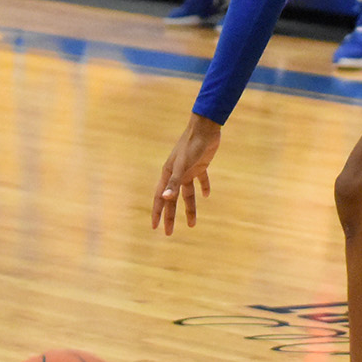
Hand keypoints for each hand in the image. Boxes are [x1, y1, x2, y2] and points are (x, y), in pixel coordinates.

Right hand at [153, 114, 220, 232]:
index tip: (155, 228)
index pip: (161, 198)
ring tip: (192, 224)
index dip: (158, 213)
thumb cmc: (192, 145)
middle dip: (171, 216)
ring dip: (190, 208)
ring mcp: (189, 170)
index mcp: (169, 174)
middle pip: (172, 200)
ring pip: (187, 193)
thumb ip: (174, 182)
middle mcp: (177, 173)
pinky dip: (203, 187)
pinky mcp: (201, 165)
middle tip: (169, 233)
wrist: (205, 128)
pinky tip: (206, 195)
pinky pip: (201, 180)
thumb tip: (165, 198)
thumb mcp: (183, 165)